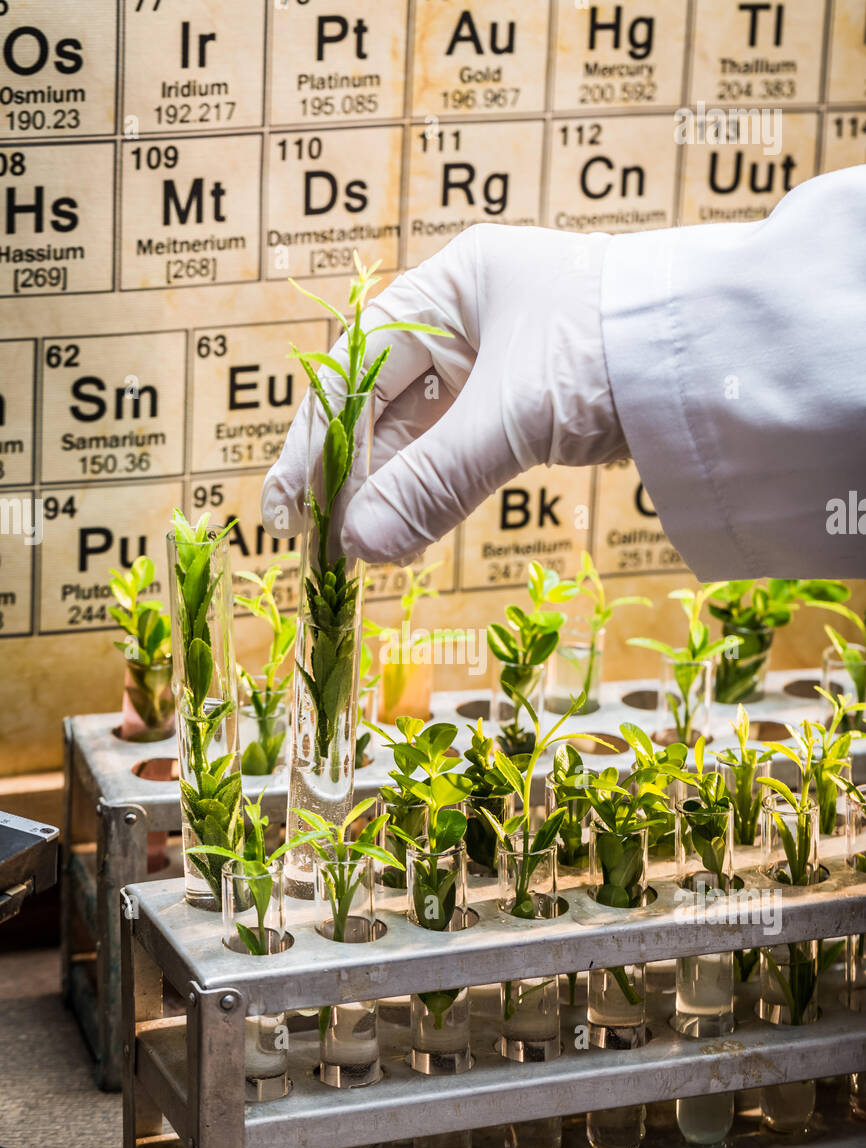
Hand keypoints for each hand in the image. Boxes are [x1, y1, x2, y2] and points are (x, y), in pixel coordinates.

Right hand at [261, 223, 625, 564]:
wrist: (719, 358)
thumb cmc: (612, 352)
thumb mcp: (512, 414)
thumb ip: (433, 481)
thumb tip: (358, 548)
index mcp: (450, 286)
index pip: (356, 369)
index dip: (314, 441)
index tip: (288, 507)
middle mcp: (466, 317)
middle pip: (382, 406)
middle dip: (354, 479)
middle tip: (327, 547)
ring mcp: (497, 363)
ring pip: (421, 437)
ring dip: (393, 495)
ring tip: (369, 554)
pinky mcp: (527, 405)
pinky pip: (461, 453)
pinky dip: (436, 495)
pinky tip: (412, 537)